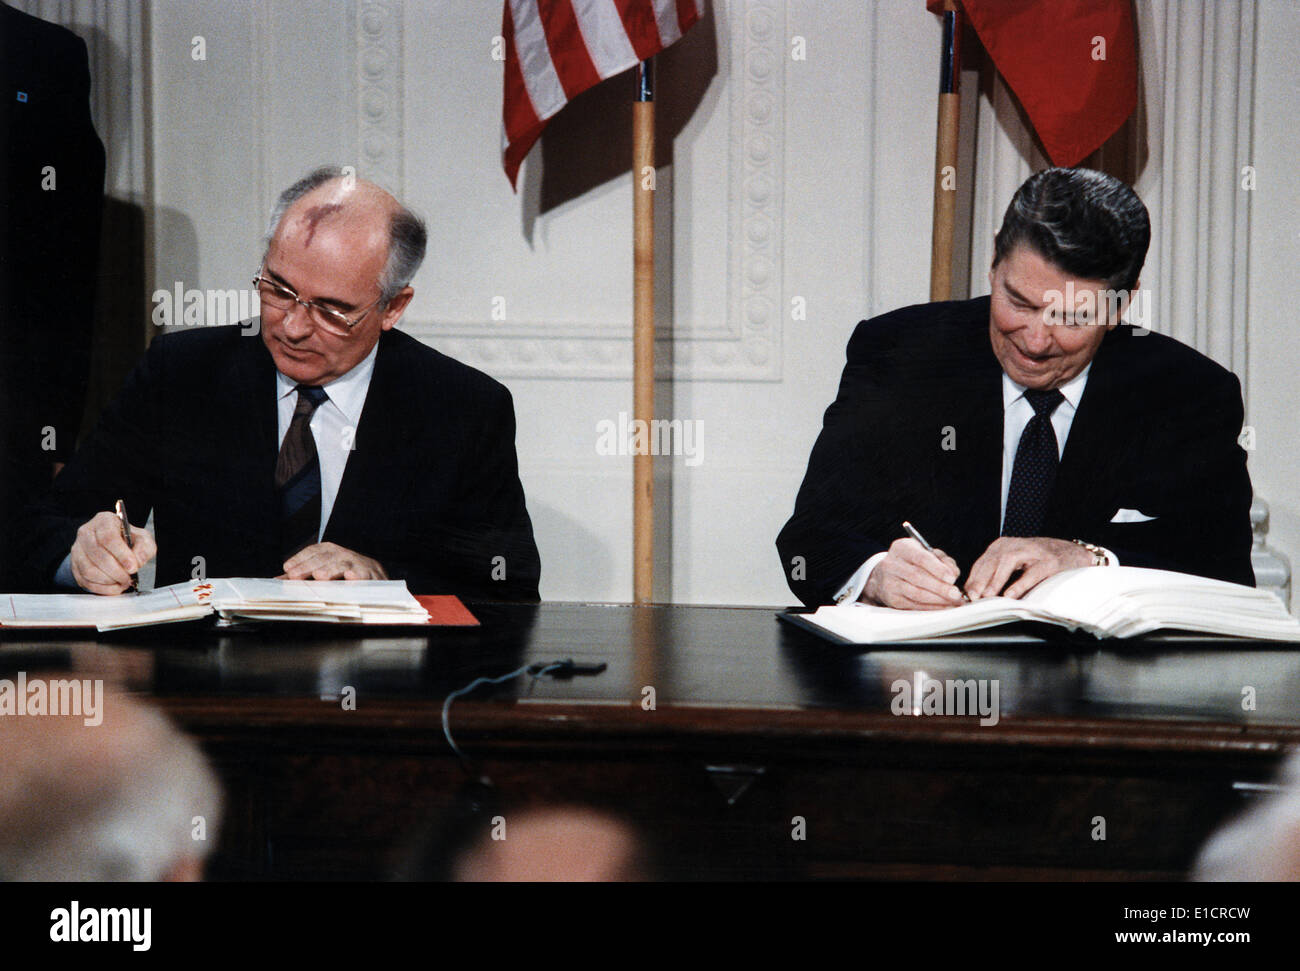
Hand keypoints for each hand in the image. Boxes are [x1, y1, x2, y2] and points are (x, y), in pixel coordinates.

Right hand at [70, 511, 156, 594]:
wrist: (114, 548)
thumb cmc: (128, 541)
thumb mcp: (143, 539)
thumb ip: (144, 548)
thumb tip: (137, 561)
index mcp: (104, 521)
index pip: (108, 537)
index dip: (121, 555)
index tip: (132, 567)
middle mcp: (87, 533)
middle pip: (98, 555)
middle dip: (116, 571)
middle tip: (129, 578)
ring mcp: (78, 549)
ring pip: (89, 570)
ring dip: (108, 581)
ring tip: (122, 583)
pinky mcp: (74, 565)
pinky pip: (84, 580)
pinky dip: (101, 588)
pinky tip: (114, 587)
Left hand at [279, 542, 388, 580]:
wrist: (380, 583)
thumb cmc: (347, 579)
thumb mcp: (325, 575)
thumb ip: (302, 577)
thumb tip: (278, 581)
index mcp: (333, 552)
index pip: (315, 551)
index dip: (301, 558)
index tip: (288, 568)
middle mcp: (346, 554)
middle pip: (326, 557)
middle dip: (310, 565)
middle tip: (295, 575)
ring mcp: (360, 564)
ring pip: (344, 563)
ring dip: (331, 569)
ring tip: (319, 576)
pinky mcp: (374, 575)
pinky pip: (365, 575)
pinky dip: (358, 575)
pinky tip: (349, 577)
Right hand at [862, 538, 964, 609]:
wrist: (888, 574)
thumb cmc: (913, 562)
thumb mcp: (927, 553)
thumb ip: (943, 560)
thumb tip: (954, 573)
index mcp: (902, 548)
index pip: (920, 558)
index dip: (937, 569)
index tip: (952, 578)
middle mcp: (892, 564)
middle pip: (917, 577)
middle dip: (940, 587)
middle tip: (956, 594)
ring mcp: (889, 582)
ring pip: (916, 593)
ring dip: (937, 600)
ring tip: (953, 602)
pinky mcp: (892, 598)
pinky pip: (913, 605)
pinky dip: (931, 608)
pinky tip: (943, 607)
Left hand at [965, 537, 1093, 599]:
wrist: (1072, 553)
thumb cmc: (1039, 561)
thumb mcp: (1014, 564)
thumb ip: (996, 574)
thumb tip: (975, 594)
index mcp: (1003, 546)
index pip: (982, 562)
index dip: (972, 578)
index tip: (964, 594)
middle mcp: (1016, 545)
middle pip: (992, 561)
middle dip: (979, 580)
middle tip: (972, 598)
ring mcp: (1033, 551)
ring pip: (1008, 562)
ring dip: (996, 581)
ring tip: (987, 596)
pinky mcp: (1049, 561)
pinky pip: (1031, 573)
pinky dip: (1019, 584)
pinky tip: (1010, 595)